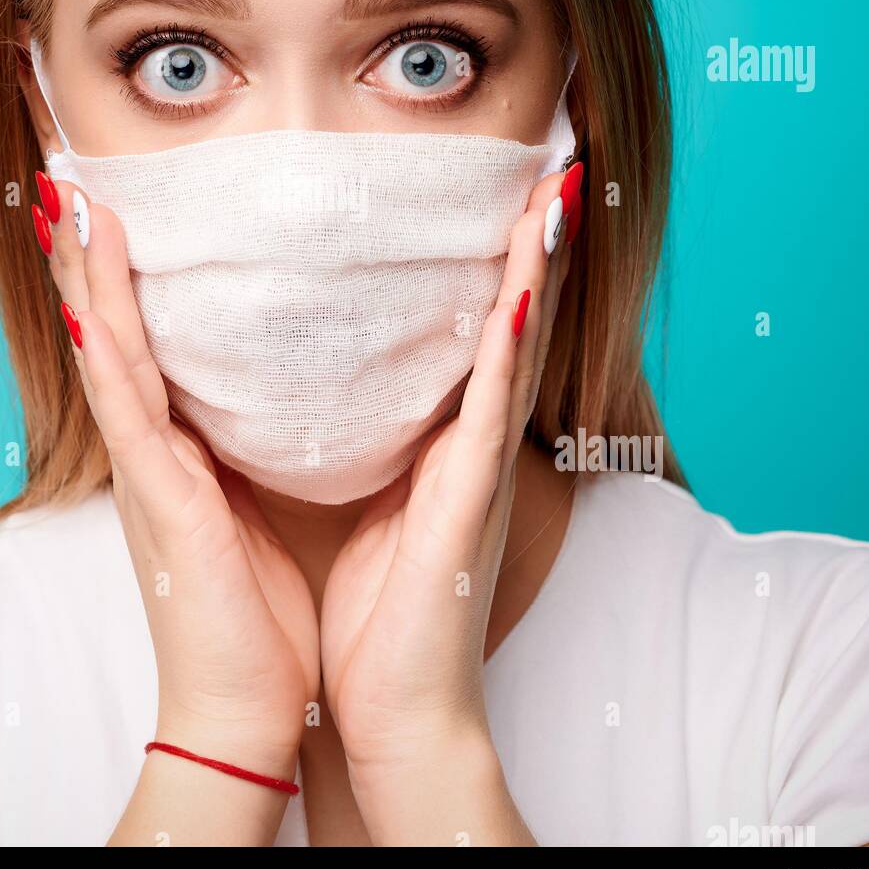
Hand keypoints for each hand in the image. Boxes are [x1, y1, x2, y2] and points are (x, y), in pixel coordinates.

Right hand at [32, 174, 318, 777]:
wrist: (246, 703)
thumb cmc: (259, 606)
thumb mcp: (256, 501)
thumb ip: (252, 441)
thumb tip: (280, 390)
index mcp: (175, 445)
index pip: (142, 336)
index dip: (120, 270)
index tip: (116, 201)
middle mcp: (149, 449)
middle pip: (108, 330)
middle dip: (88, 255)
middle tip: (73, 176)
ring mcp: (146, 475)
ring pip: (107, 357)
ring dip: (85, 283)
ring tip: (73, 207)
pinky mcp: (159, 507)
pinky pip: (131, 420)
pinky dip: (109, 360)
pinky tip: (91, 311)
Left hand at [318, 167, 574, 835]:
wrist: (388, 709)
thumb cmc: (371, 612)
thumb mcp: (357, 500)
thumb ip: (356, 439)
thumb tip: (319, 384)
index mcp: (441, 439)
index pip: (471, 326)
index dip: (491, 256)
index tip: (499, 185)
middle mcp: (472, 443)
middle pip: (510, 319)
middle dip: (530, 241)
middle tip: (548, 159)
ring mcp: (479, 470)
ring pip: (514, 349)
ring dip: (535, 270)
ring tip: (548, 194)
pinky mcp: (469, 505)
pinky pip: (490, 415)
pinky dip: (509, 353)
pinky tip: (518, 297)